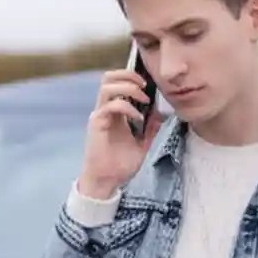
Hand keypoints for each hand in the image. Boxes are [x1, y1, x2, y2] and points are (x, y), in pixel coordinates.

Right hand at [78, 69, 166, 198]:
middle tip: (145, 85)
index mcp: (114, 112)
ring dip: (128, 87)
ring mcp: (99, 116)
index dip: (131, 76)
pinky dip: (127, 107)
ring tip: (143, 98)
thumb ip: (150, 128)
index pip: (117, 83)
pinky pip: (111, 106)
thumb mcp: (142, 144)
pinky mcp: (97, 124)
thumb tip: (160, 114)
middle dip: (128, 75)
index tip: (150, 83)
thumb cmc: (120, 165)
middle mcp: (104, 110)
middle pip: (108, 78)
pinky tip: (139, 118)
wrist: (107, 182)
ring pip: (107, 86)